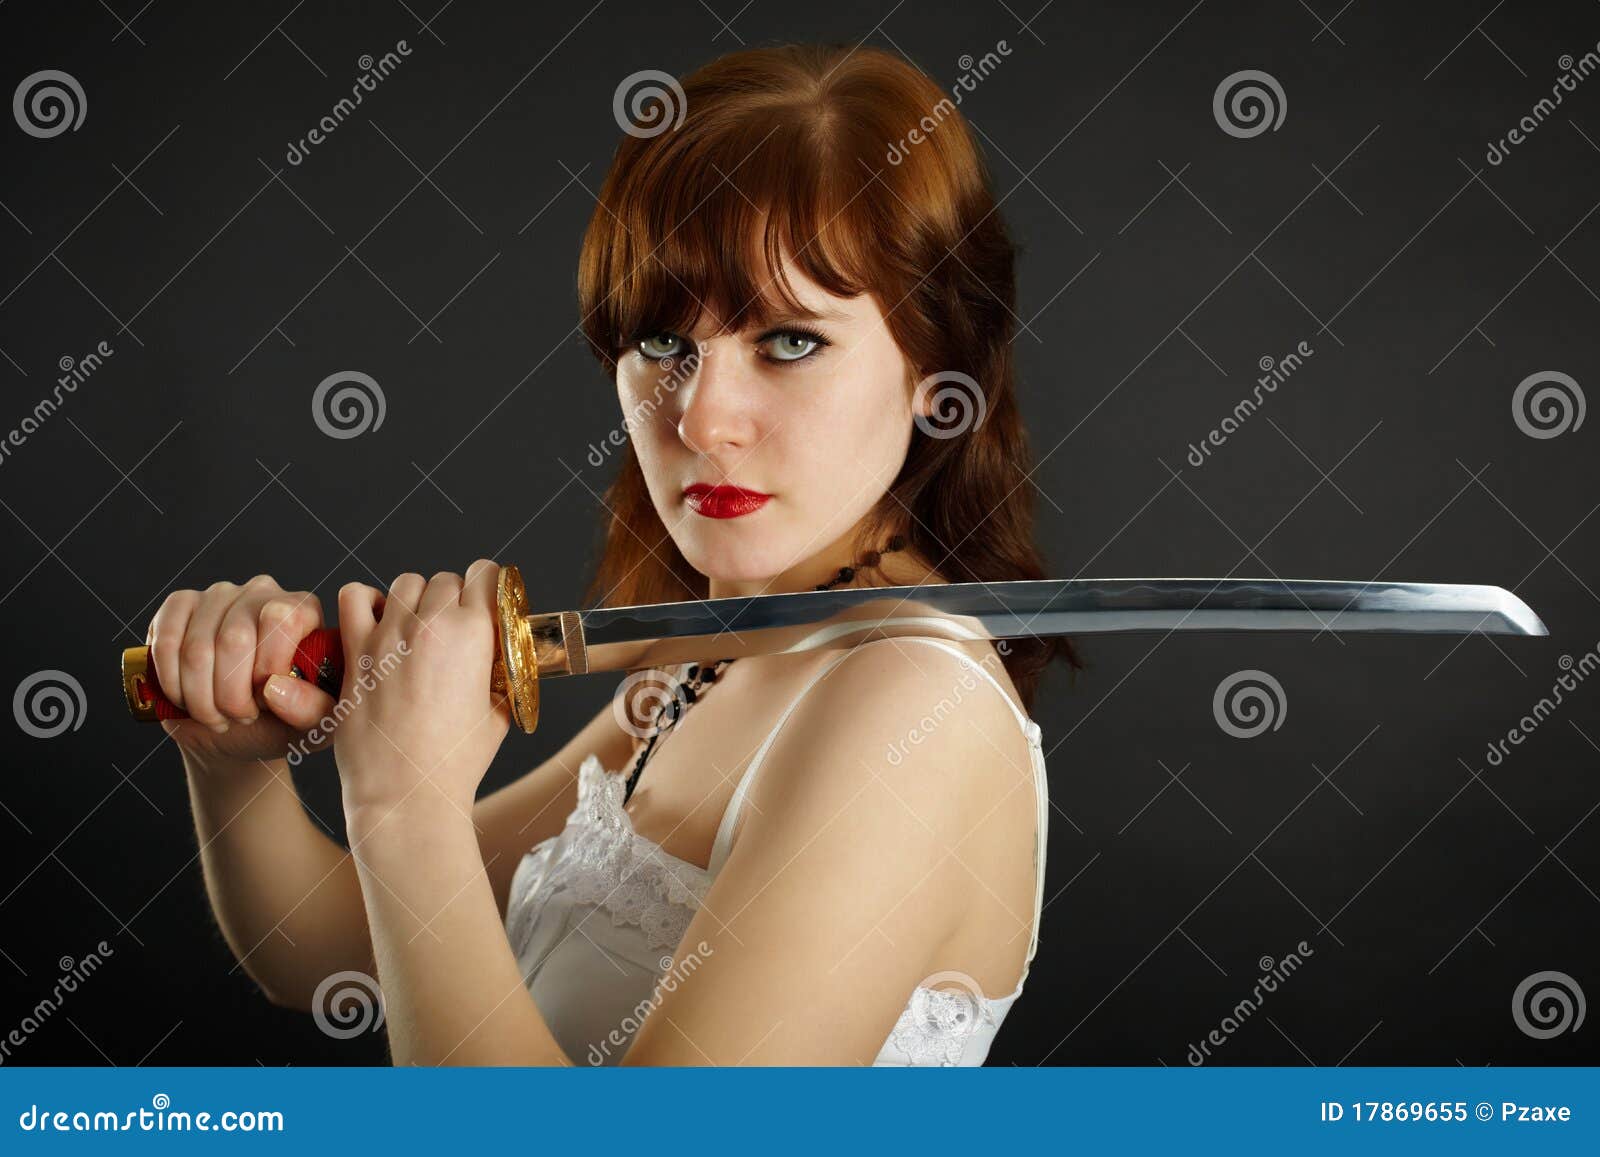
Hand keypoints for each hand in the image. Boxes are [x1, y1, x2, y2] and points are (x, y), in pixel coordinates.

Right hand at [146, 575, 341, 768]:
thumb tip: (274, 687)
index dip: (268, 670)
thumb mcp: (315, 723)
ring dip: (200, 697)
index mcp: (304, 610)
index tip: (267, 702)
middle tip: (239, 716)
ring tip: (216, 715)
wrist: (240, 728)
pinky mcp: (181, 605)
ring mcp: (219, 595)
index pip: (283, 620)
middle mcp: (263, 593)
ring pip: (197, 648)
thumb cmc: (282, 719)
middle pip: (234, 638)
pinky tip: (186, 698)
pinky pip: (165, 641)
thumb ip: (312, 708)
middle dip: (230, 695)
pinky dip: (171, 681)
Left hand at [330, 559, 510, 819]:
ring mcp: (388, 636)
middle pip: (447, 579)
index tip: (489, 603)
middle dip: (456, 597)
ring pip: (406, 583)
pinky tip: (379, 621)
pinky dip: (368, 601)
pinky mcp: (356, 651)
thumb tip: (500, 654)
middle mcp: (430, 626)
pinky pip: (355, 596)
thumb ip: (501, 672)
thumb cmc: (454, 762)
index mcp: (473, 635)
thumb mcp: (499, 711)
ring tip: (419, 626)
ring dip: (417, 598)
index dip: (491, 588)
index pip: (487, 575)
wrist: (406, 793)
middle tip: (456, 628)